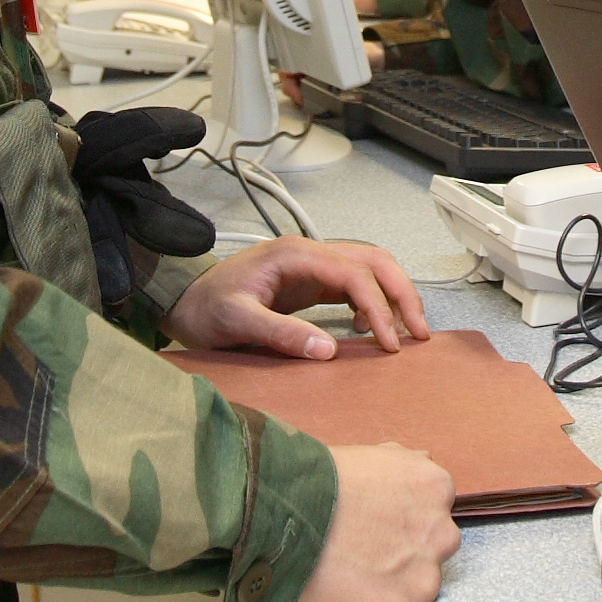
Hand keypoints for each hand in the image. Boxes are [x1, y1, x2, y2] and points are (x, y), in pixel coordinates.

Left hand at [169, 237, 427, 358]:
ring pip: (370, 269)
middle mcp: (309, 252)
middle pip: (374, 261)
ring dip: (393, 295)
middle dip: (402, 294)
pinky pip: (354, 285)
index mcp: (294, 255)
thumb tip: (328, 349)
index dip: (380, 307)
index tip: (390, 343)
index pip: (355, 273)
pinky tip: (368, 329)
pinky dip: (373, 302)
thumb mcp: (236, 322)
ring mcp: (311, 265)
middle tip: (419, 332)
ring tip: (406, 332)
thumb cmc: (204, 309)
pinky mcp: (310, 281)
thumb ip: (281, 333)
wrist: (182, 301)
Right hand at [292, 441, 458, 601]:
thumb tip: (409, 470)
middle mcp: (439, 536)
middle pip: (421, 561)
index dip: (392, 530)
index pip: (428, 520)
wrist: (278, 510)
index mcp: (434, 488)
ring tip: (328, 582)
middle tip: (347, 557)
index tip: (367, 533)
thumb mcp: (369, 455)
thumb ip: (399, 469)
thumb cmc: (308, 482)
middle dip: (389, 564)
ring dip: (368, 599)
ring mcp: (421, 582)